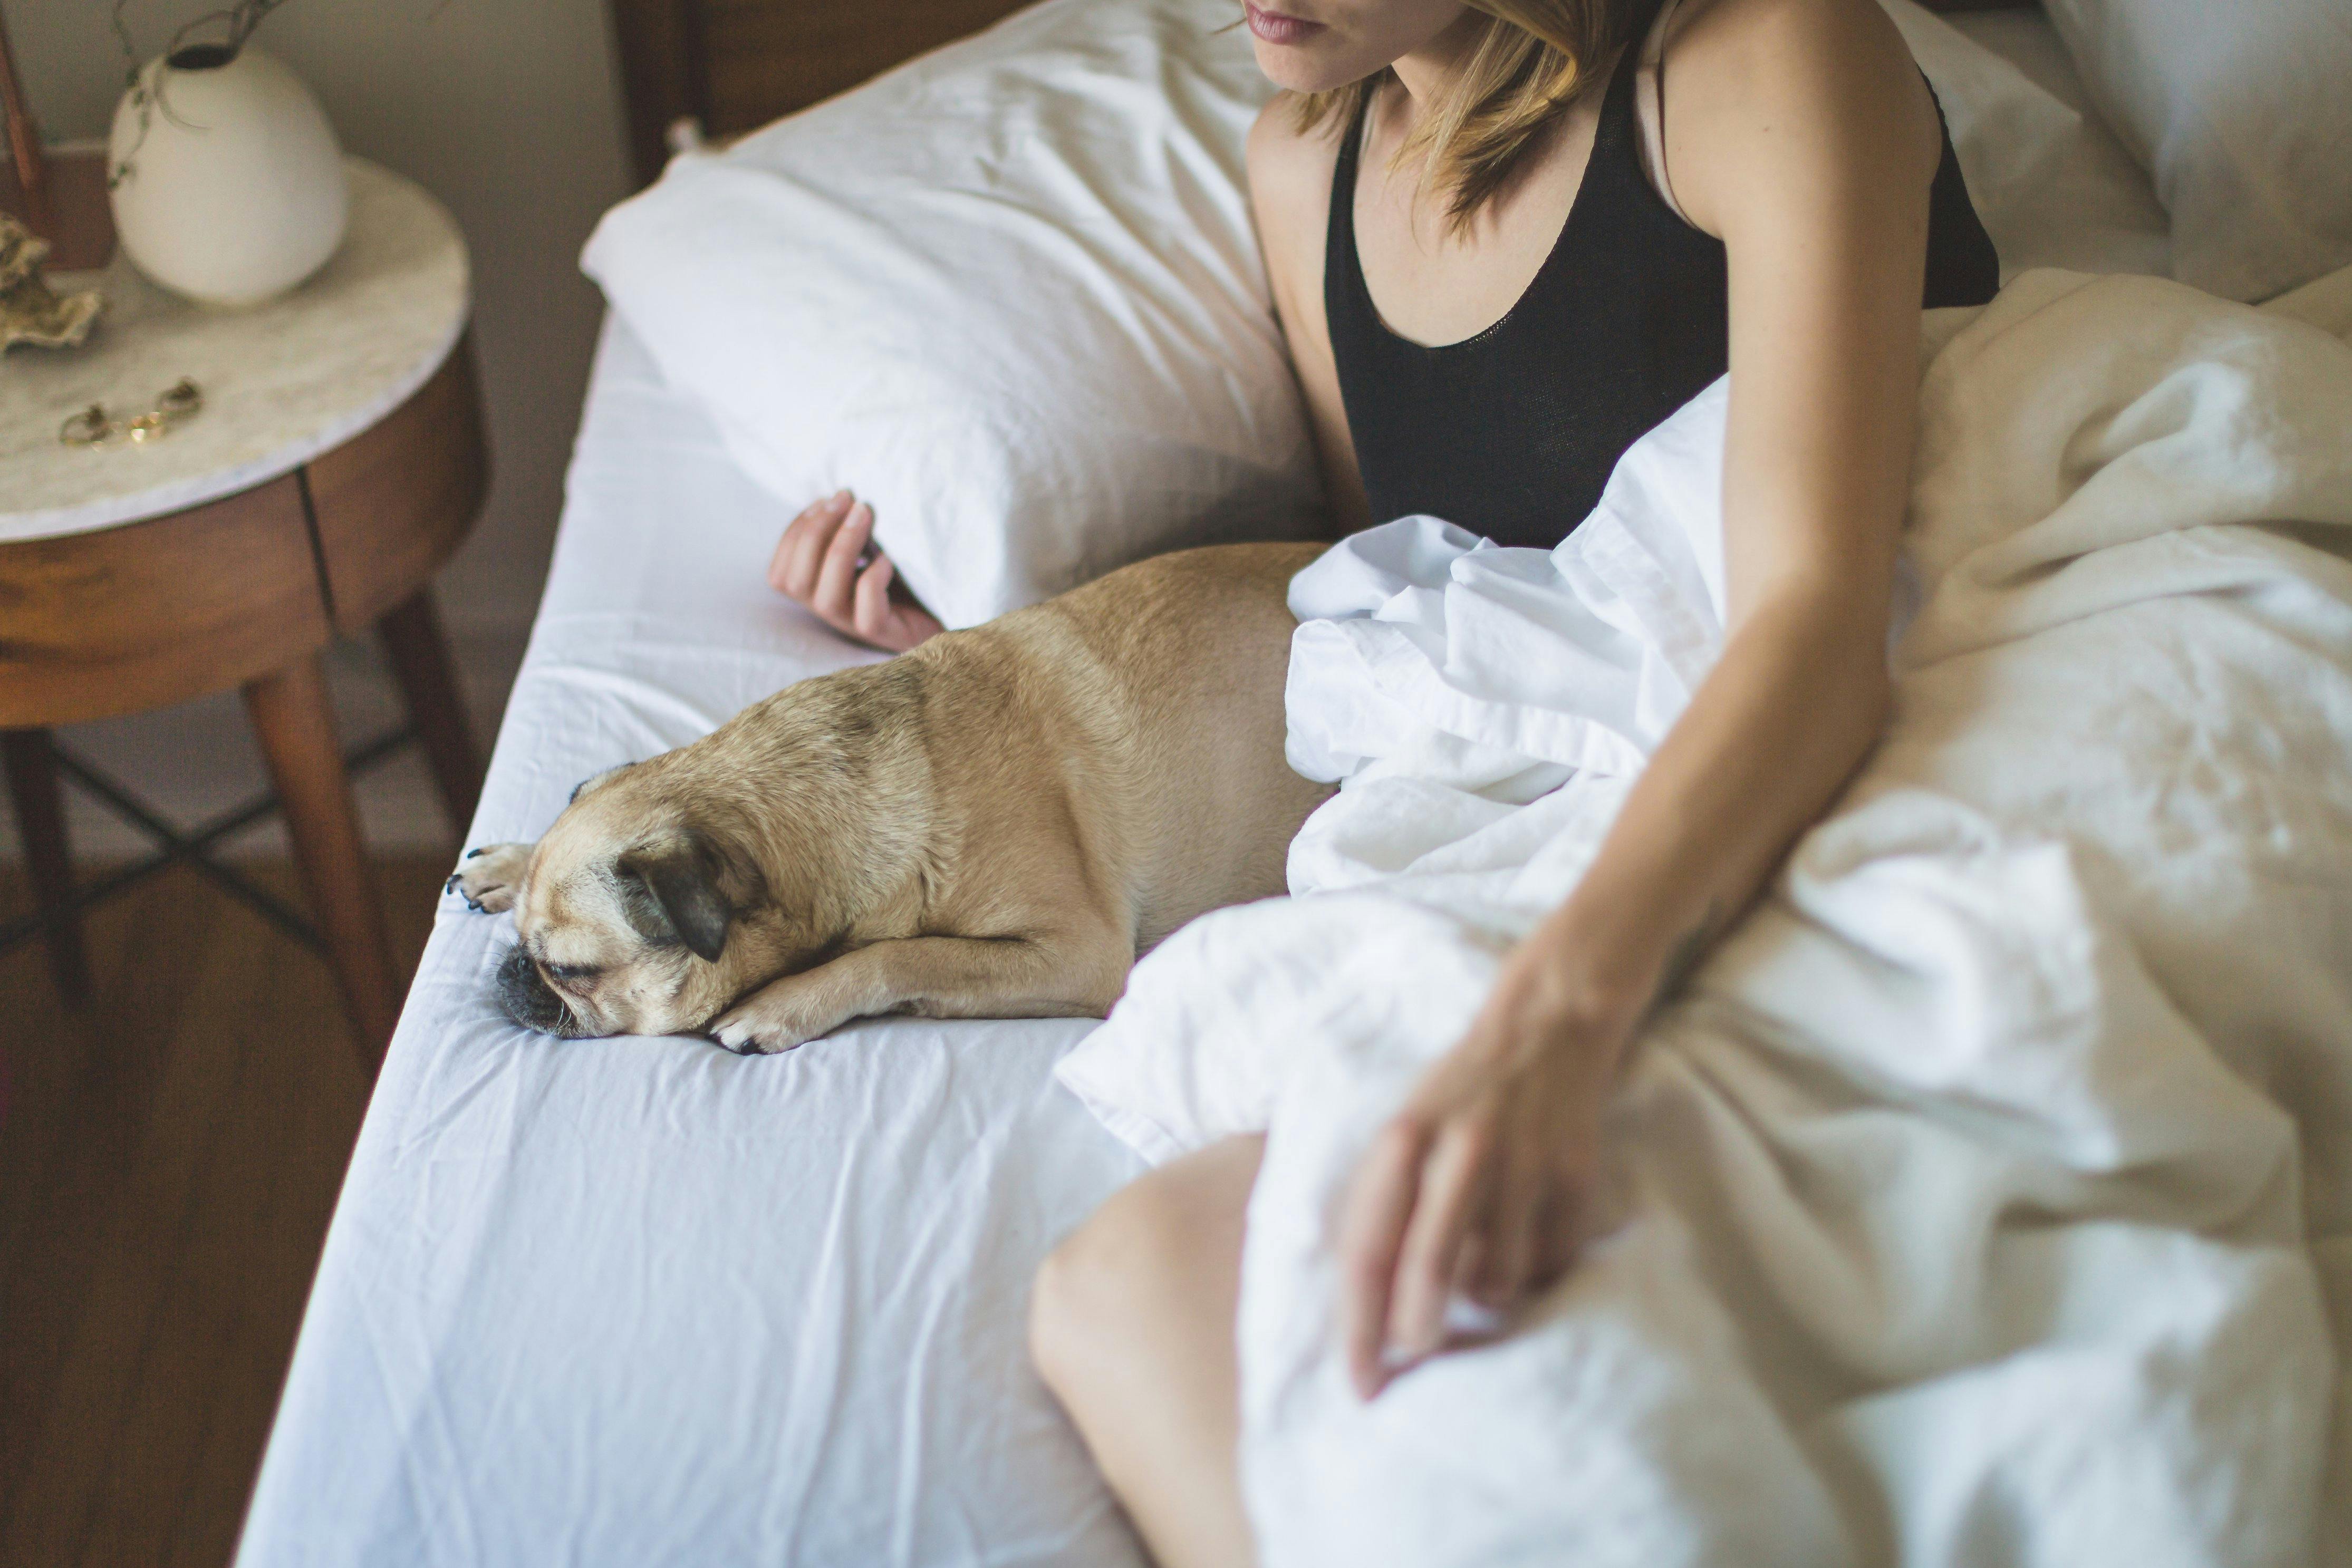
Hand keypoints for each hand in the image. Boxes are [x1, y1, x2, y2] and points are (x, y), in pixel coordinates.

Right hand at [768, 490, 944, 652]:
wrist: (938, 608)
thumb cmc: (899, 570)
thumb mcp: (867, 544)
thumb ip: (847, 529)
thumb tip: (842, 497)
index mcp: (814, 591)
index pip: (780, 572)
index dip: (795, 531)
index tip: (824, 500)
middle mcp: (826, 612)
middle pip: (796, 583)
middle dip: (816, 532)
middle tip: (846, 498)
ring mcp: (853, 626)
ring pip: (827, 600)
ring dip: (842, 548)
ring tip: (864, 513)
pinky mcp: (884, 634)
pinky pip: (868, 615)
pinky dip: (874, 579)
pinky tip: (888, 559)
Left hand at [1336, 955, 1639, 1399]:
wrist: (1546, 1026)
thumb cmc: (1458, 1095)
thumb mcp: (1401, 1132)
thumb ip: (1382, 1204)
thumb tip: (1366, 1306)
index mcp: (1401, 1142)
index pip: (1368, 1252)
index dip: (1360, 1329)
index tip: (1359, 1383)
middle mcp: (1459, 1152)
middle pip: (1428, 1274)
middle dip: (1418, 1331)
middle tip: (1418, 1349)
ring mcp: (1523, 1162)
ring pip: (1496, 1280)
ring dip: (1486, 1294)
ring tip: (1483, 1261)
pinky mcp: (1575, 1173)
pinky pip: (1549, 1261)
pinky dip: (1535, 1268)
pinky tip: (1527, 1235)